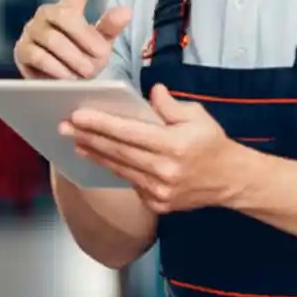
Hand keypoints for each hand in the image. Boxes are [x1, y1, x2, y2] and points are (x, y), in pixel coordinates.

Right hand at [14, 0, 131, 79]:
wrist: (59, 86)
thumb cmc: (81, 60)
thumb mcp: (100, 45)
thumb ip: (110, 28)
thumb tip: (126, 11)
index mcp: (69, 9)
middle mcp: (48, 14)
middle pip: (65, 17)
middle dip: (85, 37)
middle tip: (101, 55)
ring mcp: (32, 31)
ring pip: (52, 39)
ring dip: (73, 58)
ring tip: (87, 72)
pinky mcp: (22, 50)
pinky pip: (39, 56)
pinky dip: (57, 68)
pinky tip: (68, 78)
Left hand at [62, 84, 252, 212]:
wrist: (231, 180)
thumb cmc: (212, 143)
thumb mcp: (197, 115)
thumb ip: (170, 105)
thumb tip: (151, 93)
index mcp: (175, 145)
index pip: (129, 133)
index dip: (101, 124)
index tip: (78, 116)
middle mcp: (165, 171)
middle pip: (118, 151)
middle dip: (88, 137)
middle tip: (64, 126)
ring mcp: (160, 191)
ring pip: (120, 168)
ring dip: (95, 153)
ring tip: (75, 141)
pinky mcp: (157, 203)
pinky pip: (130, 182)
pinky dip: (114, 168)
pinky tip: (99, 157)